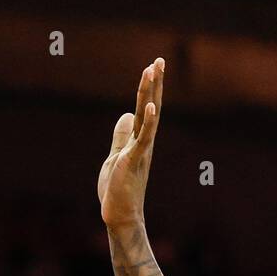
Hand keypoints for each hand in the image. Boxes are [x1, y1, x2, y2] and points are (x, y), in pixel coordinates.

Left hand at [98, 57, 163, 230]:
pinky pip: (142, 139)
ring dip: (150, 93)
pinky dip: (146, 122)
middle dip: (154, 84)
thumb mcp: (117, 157)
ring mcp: (140, 151)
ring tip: (153, 71)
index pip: (146, 109)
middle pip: (151, 107)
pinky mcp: (132, 161)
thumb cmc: (119, 190)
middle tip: (159, 60)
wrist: (120, 215)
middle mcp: (144, 143)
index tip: (153, 66)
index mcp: (140, 141)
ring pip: (148, 117)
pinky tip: (148, 106)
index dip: (149, 88)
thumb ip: (122, 137)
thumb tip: (126, 115)